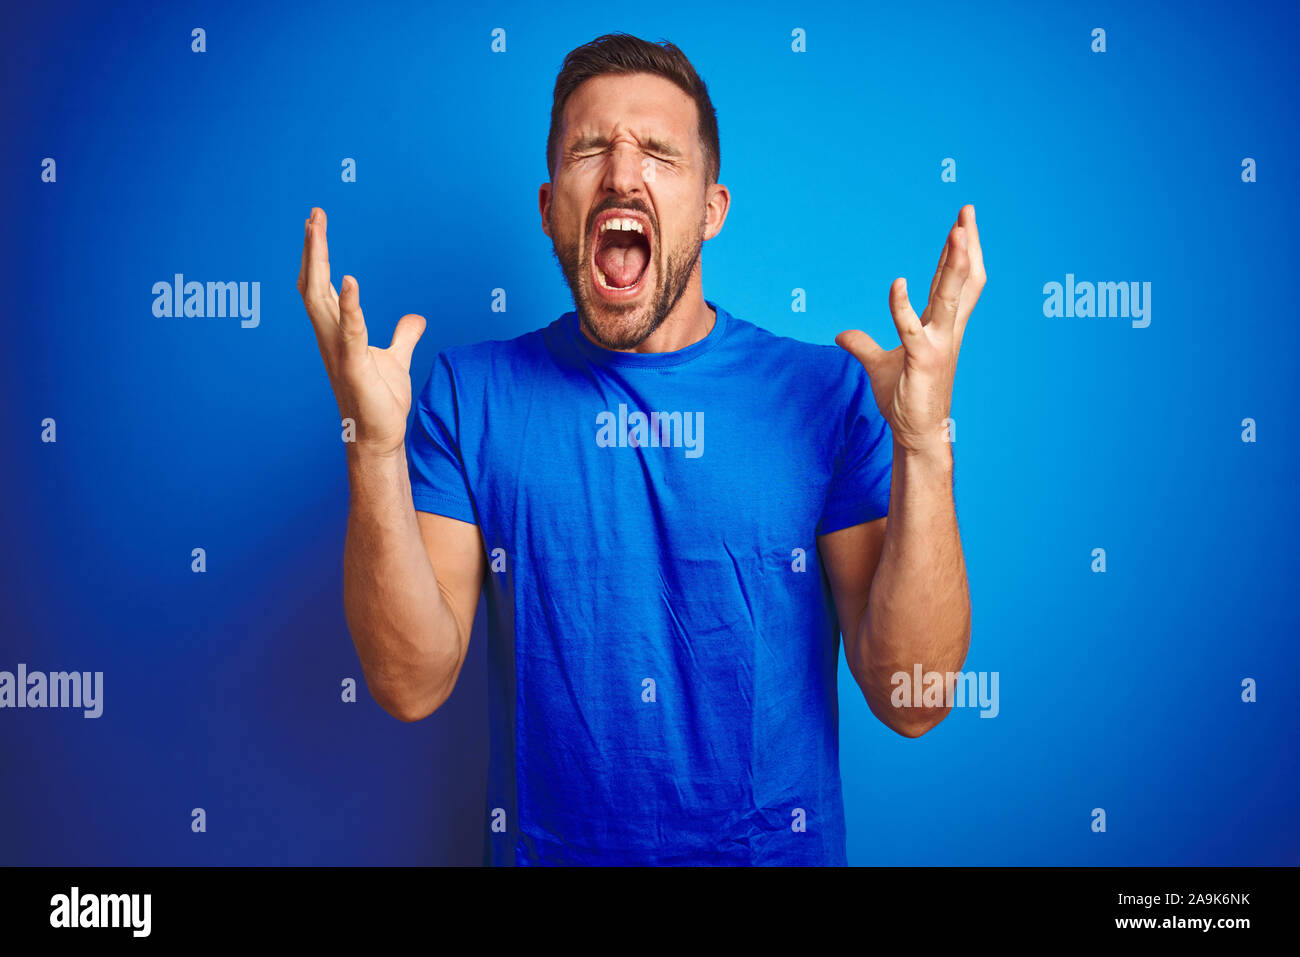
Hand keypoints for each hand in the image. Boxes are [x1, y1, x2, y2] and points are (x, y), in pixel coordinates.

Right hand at [297, 207, 426, 457]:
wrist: (380, 438)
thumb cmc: (381, 402)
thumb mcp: (397, 360)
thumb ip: (403, 336)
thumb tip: (416, 319)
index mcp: (337, 333)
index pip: (322, 286)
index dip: (319, 256)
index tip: (317, 224)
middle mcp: (330, 337)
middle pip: (312, 284)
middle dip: (313, 249)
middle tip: (313, 215)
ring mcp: (338, 351)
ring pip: (320, 299)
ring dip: (320, 263)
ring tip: (318, 231)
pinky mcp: (354, 366)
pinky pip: (349, 330)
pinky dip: (349, 305)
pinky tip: (350, 280)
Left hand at [835, 204, 984, 453]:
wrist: (916, 433)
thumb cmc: (905, 399)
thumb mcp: (878, 366)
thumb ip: (863, 345)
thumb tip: (841, 335)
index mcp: (942, 327)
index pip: (954, 282)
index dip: (958, 253)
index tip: (962, 224)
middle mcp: (947, 331)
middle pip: (963, 280)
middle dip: (966, 244)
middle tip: (968, 210)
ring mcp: (938, 344)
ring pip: (951, 296)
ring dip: (954, 263)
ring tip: (958, 231)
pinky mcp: (923, 359)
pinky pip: (910, 327)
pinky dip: (901, 305)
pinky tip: (896, 283)